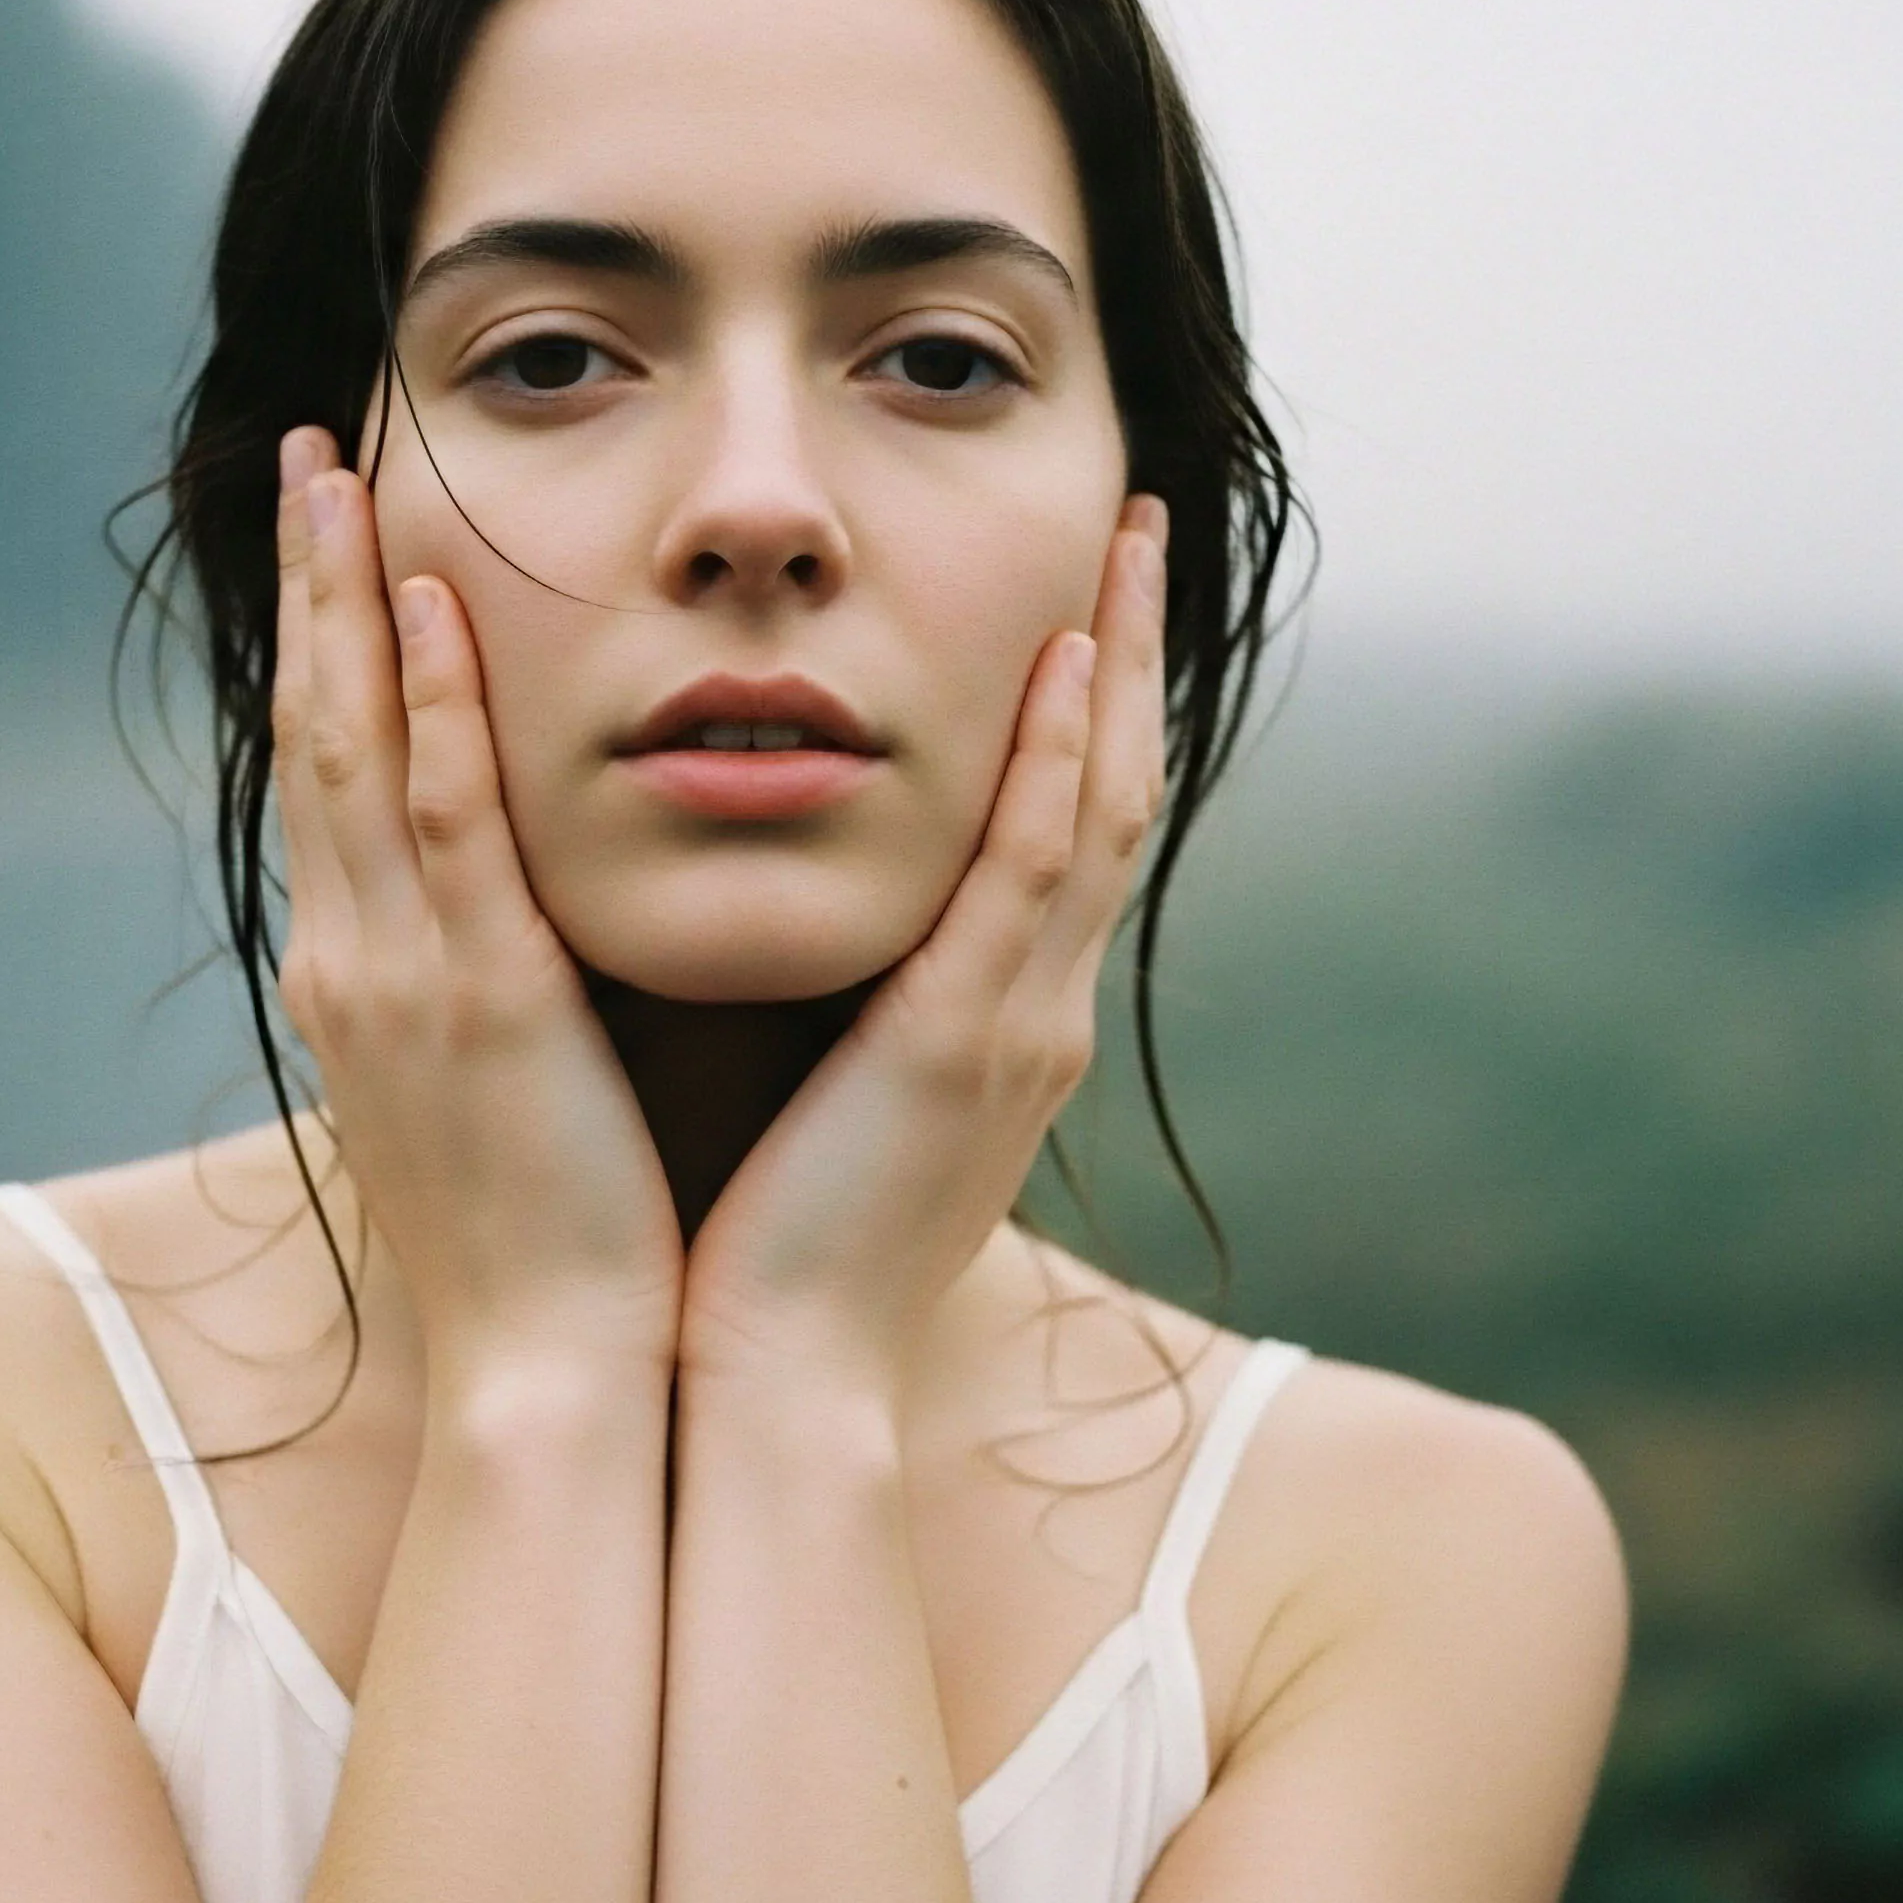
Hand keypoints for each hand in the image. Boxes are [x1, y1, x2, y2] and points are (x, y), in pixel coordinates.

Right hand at [269, 427, 688, 1383]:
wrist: (553, 1374)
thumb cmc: (554, 1239)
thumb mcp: (496, 1082)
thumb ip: (494, 977)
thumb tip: (519, 906)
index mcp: (366, 976)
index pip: (332, 773)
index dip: (322, 644)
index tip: (329, 526)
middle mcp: (358, 958)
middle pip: (316, 730)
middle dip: (308, 585)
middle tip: (306, 452)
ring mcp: (403, 977)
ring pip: (355, 751)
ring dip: (343, 604)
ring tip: (338, 475)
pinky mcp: (477, 1005)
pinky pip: (443, 830)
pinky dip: (425, 714)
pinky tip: (424, 611)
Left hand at [677, 497, 1172, 1396]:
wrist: (761, 1382)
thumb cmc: (760, 1248)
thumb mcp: (822, 1092)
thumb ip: (836, 996)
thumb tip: (794, 902)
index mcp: (993, 1021)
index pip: (1063, 825)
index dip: (1088, 699)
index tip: (1089, 581)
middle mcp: (1031, 1012)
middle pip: (1112, 791)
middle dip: (1129, 650)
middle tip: (1142, 520)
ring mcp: (1015, 1028)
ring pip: (1095, 810)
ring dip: (1113, 665)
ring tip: (1126, 540)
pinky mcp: (961, 1050)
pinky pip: (1025, 880)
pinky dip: (1052, 767)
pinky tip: (1056, 665)